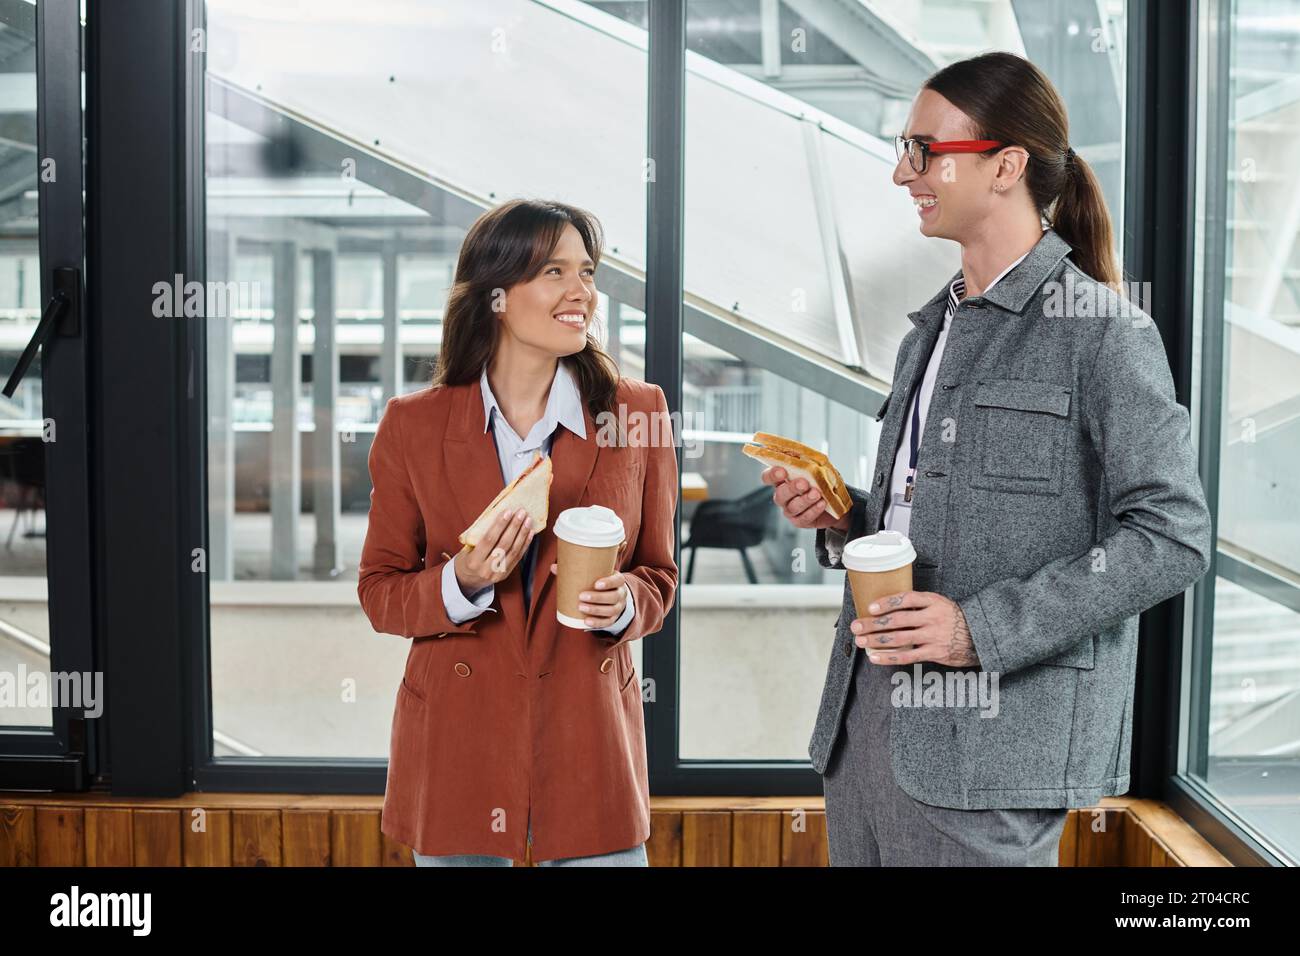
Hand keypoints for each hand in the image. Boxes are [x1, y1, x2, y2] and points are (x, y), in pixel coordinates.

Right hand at [453, 508, 535, 594]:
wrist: (466, 582)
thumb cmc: (465, 560)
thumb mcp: (466, 549)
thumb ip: (479, 537)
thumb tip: (497, 517)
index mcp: (474, 561)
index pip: (489, 540)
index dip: (499, 525)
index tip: (507, 511)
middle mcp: (486, 569)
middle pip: (504, 545)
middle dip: (514, 527)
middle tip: (521, 512)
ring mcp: (497, 573)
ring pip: (513, 551)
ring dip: (522, 534)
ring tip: (528, 520)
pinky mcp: (505, 574)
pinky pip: (517, 558)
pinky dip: (525, 544)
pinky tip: (530, 533)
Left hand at [549, 563, 628, 628]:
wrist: (610, 595)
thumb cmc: (598, 581)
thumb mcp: (593, 574)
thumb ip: (575, 570)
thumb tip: (553, 567)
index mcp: (617, 580)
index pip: (618, 580)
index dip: (609, 583)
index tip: (596, 584)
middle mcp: (621, 593)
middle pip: (614, 597)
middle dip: (598, 598)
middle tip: (581, 596)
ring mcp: (618, 607)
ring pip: (611, 610)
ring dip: (596, 610)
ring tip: (581, 608)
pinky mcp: (613, 618)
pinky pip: (607, 622)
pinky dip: (597, 623)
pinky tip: (586, 622)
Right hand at [760, 465, 849, 531]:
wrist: (836, 503)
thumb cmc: (823, 483)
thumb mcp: (819, 469)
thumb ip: (811, 463)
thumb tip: (808, 455)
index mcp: (782, 480)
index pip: (768, 477)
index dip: (772, 475)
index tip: (782, 471)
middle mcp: (783, 495)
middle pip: (780, 493)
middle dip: (791, 488)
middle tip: (803, 483)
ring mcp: (790, 510)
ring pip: (792, 507)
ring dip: (804, 500)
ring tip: (816, 493)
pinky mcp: (799, 521)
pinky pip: (803, 518)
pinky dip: (813, 510)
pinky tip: (821, 503)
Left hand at [851, 590, 980, 667]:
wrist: (980, 636)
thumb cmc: (954, 618)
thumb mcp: (940, 603)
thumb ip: (919, 604)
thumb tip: (889, 607)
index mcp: (933, 601)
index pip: (906, 599)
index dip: (887, 603)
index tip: (870, 607)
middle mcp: (932, 617)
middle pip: (897, 620)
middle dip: (873, 624)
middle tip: (856, 626)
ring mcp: (933, 636)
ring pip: (899, 638)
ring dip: (877, 640)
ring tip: (861, 641)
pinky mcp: (934, 652)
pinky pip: (907, 656)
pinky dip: (889, 657)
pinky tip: (875, 657)